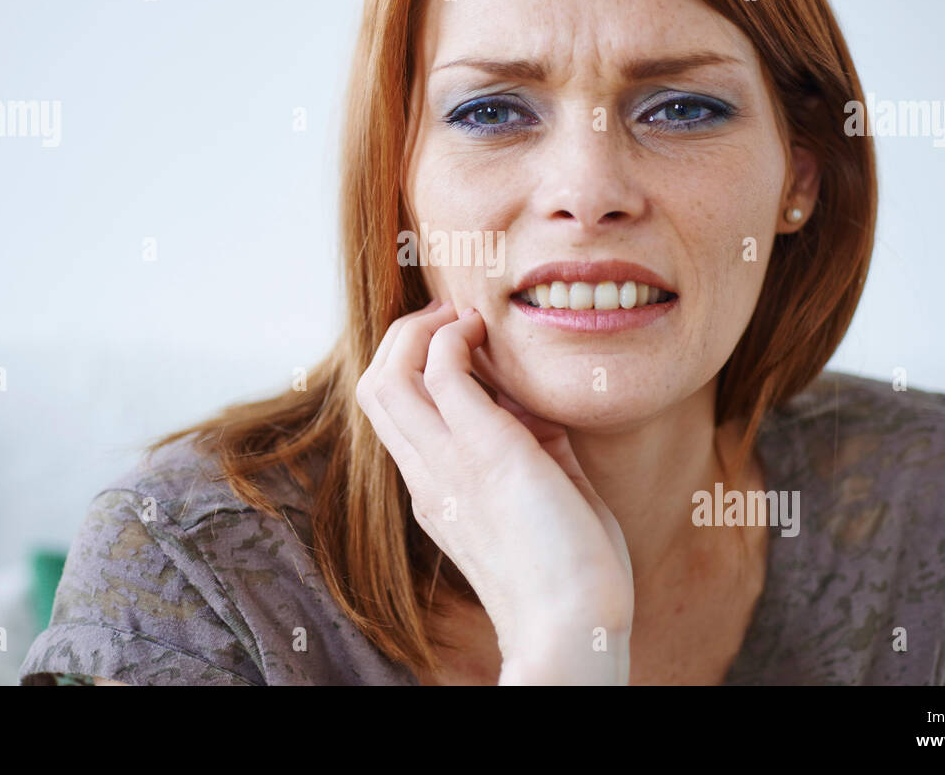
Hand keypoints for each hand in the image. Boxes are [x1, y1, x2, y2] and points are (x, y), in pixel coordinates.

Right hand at [355, 299, 633, 682]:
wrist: (572, 625)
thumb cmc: (570, 572)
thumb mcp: (542, 493)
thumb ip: (529, 444)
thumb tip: (531, 398)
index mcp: (435, 491)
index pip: (393, 413)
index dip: (412, 363)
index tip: (457, 338)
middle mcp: (427, 477)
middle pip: (371, 387)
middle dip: (404, 336)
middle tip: (450, 318)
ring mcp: (447, 464)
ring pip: (386, 376)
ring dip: (420, 331)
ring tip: (461, 319)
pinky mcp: (484, 451)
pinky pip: (442, 371)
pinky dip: (455, 338)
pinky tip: (484, 333)